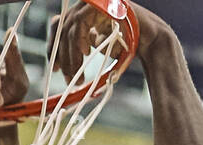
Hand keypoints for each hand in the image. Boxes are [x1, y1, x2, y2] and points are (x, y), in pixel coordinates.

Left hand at [48, 2, 172, 80]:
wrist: (149, 38)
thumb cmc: (125, 45)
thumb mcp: (98, 46)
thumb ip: (82, 46)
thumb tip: (62, 61)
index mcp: (83, 13)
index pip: (59, 26)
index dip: (53, 47)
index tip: (56, 69)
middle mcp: (87, 4)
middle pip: (63, 27)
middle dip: (63, 57)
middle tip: (67, 79)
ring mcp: (94, 2)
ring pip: (71, 27)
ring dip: (72, 55)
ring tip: (78, 75)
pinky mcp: (101, 3)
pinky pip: (81, 22)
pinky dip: (80, 40)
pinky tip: (86, 53)